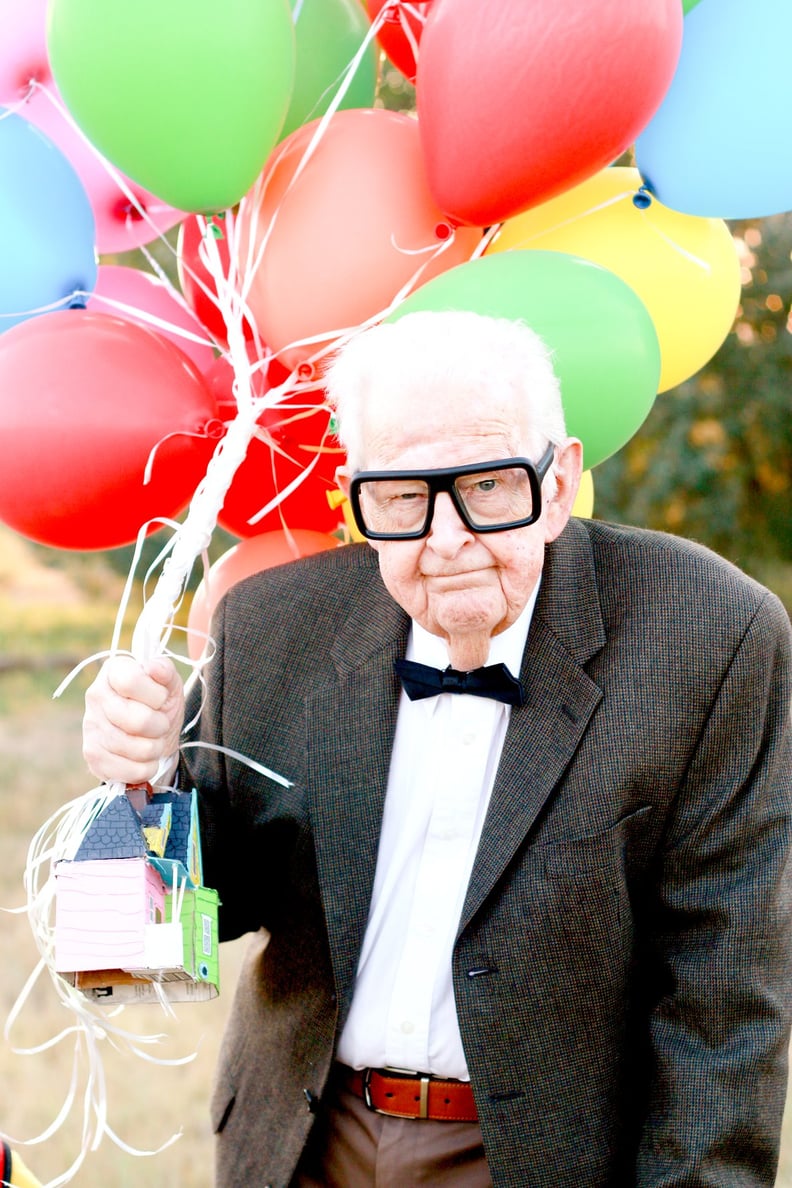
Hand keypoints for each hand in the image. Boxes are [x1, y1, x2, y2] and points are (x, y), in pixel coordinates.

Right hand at [83, 655, 184, 786]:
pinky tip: (143, 758)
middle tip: (160, 724)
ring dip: (155, 748)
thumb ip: (165, 671)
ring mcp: (90, 727)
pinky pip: (129, 770)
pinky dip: (146, 768)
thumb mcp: (169, 685)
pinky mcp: (92, 756)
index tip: (161, 699)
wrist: (153, 737)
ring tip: (152, 740)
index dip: (156, 695)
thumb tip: (154, 667)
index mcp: (113, 671)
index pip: (131, 682)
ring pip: (136, 748)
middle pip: (138, 720)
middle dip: (160, 726)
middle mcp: (95, 696)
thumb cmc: (160, 705)